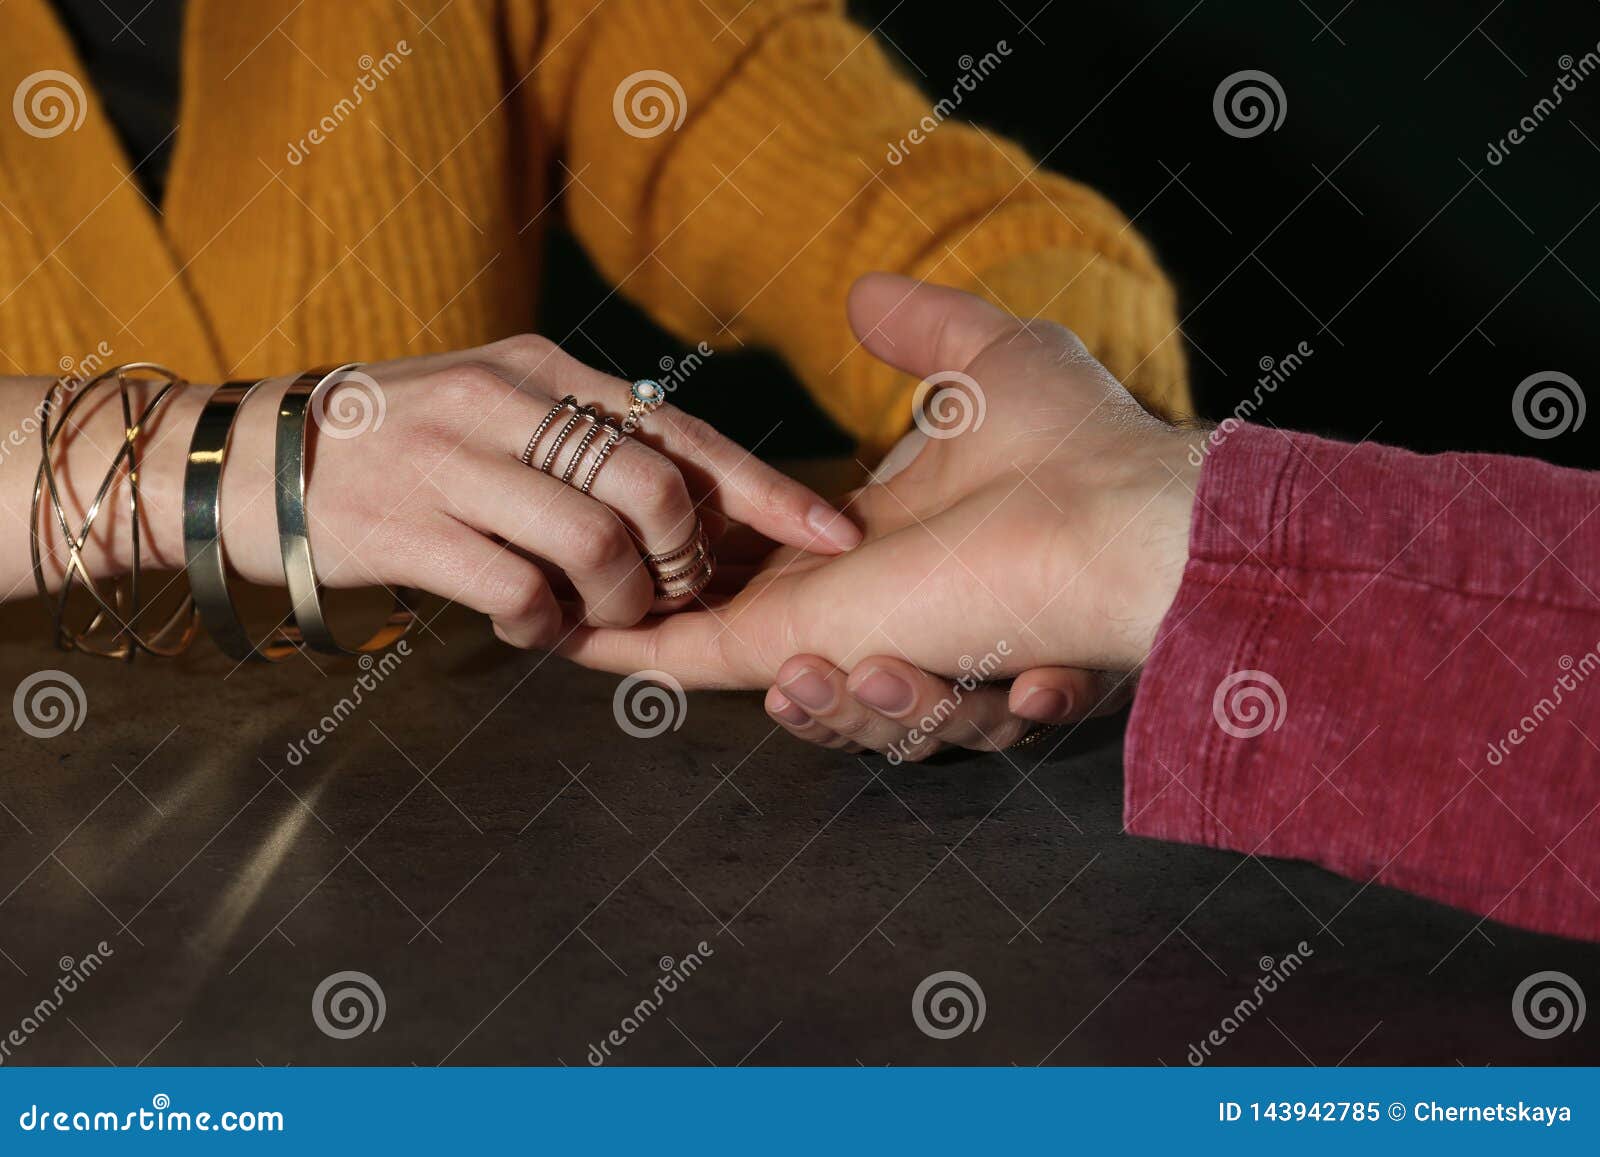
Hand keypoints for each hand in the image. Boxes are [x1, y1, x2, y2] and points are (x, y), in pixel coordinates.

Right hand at [104, 335, 857, 646]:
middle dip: (684, 558)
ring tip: (597, 610)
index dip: (763, 488)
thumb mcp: (493, 408)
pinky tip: (531, 623)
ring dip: (620, 600)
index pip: (678, 429)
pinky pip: (519, 594)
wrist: (252, 461)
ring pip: (596, 545)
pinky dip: (545, 626)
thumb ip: (581, 437)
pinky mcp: (406, 529)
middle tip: (670, 589)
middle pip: (651, 489)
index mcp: (539, 369)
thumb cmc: (399, 445)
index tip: (830, 531)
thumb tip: (693, 499)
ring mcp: (450, 462)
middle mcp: (501, 401)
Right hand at [561, 275, 1199, 742]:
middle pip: (786, 657)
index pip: (776, 570)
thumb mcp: (987, 361)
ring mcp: (887, 646)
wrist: (1123, 510)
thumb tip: (864, 290)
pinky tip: (844, 668)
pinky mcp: (892, 676)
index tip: (666, 540)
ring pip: (821, 711)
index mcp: (884, 546)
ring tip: (823, 665)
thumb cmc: (1074, 440)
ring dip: (819, 696)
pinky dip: (823, 709)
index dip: (717, 563)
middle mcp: (884, 606)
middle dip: (750, 650)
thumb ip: (918, 331)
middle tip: (751, 627)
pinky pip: (828, 721)